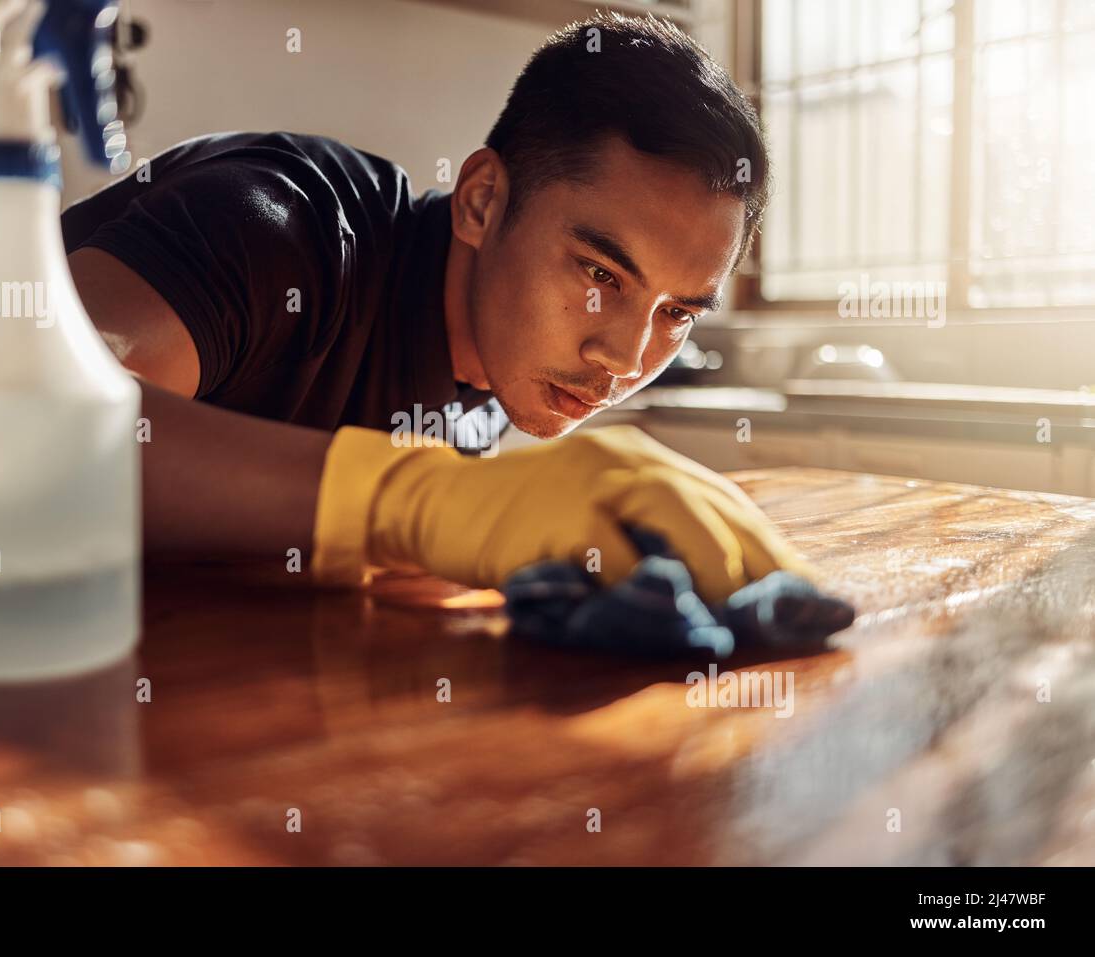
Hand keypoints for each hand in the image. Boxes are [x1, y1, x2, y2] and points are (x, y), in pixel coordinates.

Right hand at [312, 424, 815, 603]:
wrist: (440, 504)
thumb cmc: (523, 520)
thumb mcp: (593, 510)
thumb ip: (648, 536)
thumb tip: (724, 594)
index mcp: (641, 458)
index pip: (725, 502)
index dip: (774, 551)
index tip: (816, 595)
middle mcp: (625, 459)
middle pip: (712, 506)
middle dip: (761, 565)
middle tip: (796, 616)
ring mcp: (589, 481)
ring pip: (675, 518)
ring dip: (718, 573)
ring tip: (748, 621)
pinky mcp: (556, 514)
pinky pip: (615, 557)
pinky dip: (650, 591)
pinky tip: (677, 619)